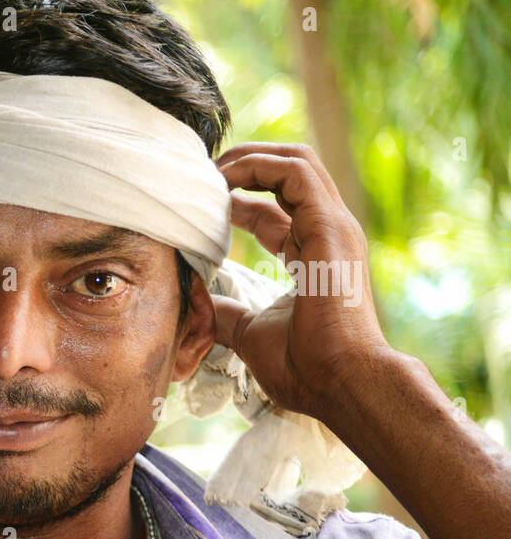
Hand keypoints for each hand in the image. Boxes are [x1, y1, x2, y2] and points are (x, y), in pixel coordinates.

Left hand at [211, 142, 394, 422]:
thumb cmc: (304, 366)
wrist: (341, 380)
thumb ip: (225, 314)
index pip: (276, 210)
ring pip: (296, 160)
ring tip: (210, 169)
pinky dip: (259, 166)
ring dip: (249, 157)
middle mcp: (326, 233)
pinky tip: (224, 180)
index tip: (203, 201)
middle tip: (201, 173)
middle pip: (290, 174)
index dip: (239, 198)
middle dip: (245, 164)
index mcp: (313, 254)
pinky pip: (295, 171)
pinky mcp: (329, 225)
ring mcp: (332, 226)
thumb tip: (198, 306)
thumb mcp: (250, 333)